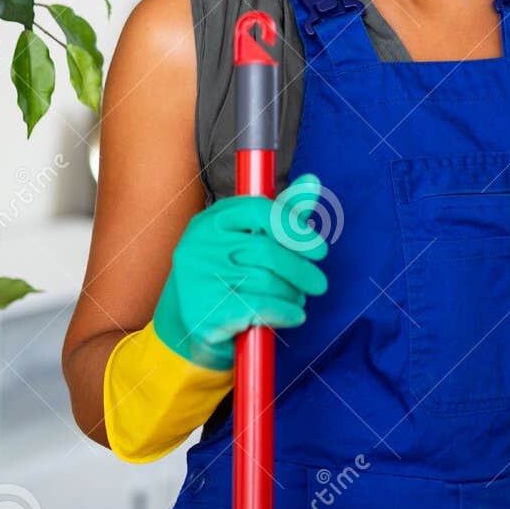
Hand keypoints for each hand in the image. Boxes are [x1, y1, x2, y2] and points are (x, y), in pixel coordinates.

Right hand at [153, 173, 330, 369]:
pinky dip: (285, 312)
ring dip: (292, 294)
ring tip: (296, 300)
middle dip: (300, 270)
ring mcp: (198, 279)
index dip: (295, 229)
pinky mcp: (204, 311)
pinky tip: (293, 316)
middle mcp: (199, 245)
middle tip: (318, 284)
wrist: (190, 328)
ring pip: (266, 281)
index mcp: (211, 221)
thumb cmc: (228, 278)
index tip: (319, 250)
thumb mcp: (251, 242)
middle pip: (267, 251)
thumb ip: (282, 214)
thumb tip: (312, 180)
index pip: (259, 210)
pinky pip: (260, 307)